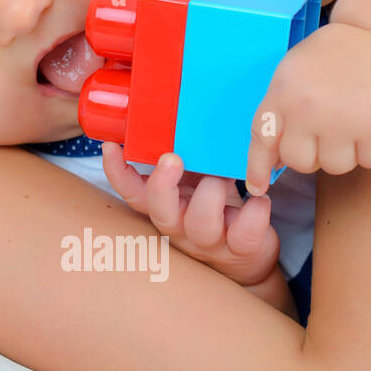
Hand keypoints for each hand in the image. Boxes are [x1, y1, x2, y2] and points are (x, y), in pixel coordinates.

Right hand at [101, 141, 279, 286]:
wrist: (247, 256)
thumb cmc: (216, 207)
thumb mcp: (195, 182)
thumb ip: (186, 159)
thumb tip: (181, 114)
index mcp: (165, 206)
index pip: (132, 193)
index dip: (117, 173)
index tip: (111, 146)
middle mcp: (180, 225)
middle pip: (160, 212)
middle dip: (162, 185)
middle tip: (171, 159)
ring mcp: (209, 240)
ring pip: (201, 223)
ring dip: (212, 194)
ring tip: (225, 177)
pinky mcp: (241, 249)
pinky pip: (244, 235)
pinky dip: (254, 214)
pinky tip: (259, 200)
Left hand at [244, 21, 370, 194]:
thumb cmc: (325, 60)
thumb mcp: (288, 78)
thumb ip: (277, 117)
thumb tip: (272, 163)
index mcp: (281, 95)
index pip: (261, 141)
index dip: (257, 169)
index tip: (257, 187)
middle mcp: (307, 110)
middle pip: (301, 162)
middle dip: (311, 154)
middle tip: (325, 130)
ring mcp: (344, 119)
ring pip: (336, 167)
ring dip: (343, 152)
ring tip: (349, 123)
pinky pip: (370, 161)